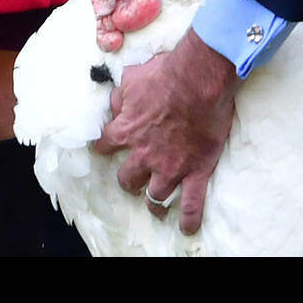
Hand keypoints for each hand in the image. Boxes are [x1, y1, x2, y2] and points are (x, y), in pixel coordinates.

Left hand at [94, 28, 240, 235]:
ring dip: (153, 201)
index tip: (106, 147)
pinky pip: (191, 205)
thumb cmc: (166, 74)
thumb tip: (115, 103)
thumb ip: (120, 95)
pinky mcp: (195, 172)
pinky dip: (189, 220)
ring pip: (155, 197)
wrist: (199, 79)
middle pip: (127, 179)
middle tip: (133, 178)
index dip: (104, 147)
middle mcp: (144, 154)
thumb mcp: (132, 78)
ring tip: (155, 204)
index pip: (104, 145)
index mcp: (126, 131)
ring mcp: (170, 167)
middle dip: (128, 179)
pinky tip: (186, 228)